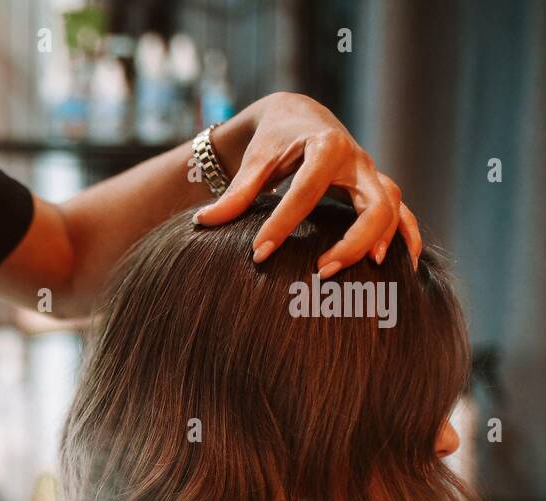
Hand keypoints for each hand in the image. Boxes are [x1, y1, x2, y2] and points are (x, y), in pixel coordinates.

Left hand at [195, 92, 420, 276]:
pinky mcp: (375, 188)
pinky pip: (404, 213)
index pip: (307, 189)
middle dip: (354, 239)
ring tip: (365, 274)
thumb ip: (236, 192)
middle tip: (321, 271)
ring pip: (393, 208)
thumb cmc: (275, 137)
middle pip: (375, 202)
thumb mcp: (255, 159)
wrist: (299, 115)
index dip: (283, 223)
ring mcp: (371, 175)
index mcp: (325, 145)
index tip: (259, 253)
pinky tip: (403, 267)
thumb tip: (205, 221)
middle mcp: (357, 160)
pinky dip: (407, 238)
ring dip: (382, 241)